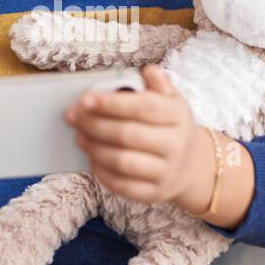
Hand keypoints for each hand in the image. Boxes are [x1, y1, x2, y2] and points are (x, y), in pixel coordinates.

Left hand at [63, 64, 211, 208]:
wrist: (191, 165)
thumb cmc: (171, 127)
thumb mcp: (172, 101)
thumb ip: (159, 84)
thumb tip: (149, 71)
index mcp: (178, 116)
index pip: (143, 107)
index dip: (111, 103)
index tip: (85, 99)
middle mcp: (175, 145)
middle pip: (128, 134)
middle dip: (94, 124)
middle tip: (73, 117)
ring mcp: (166, 171)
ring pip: (122, 162)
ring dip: (94, 148)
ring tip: (79, 136)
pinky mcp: (155, 193)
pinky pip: (122, 185)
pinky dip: (101, 172)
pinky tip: (91, 158)